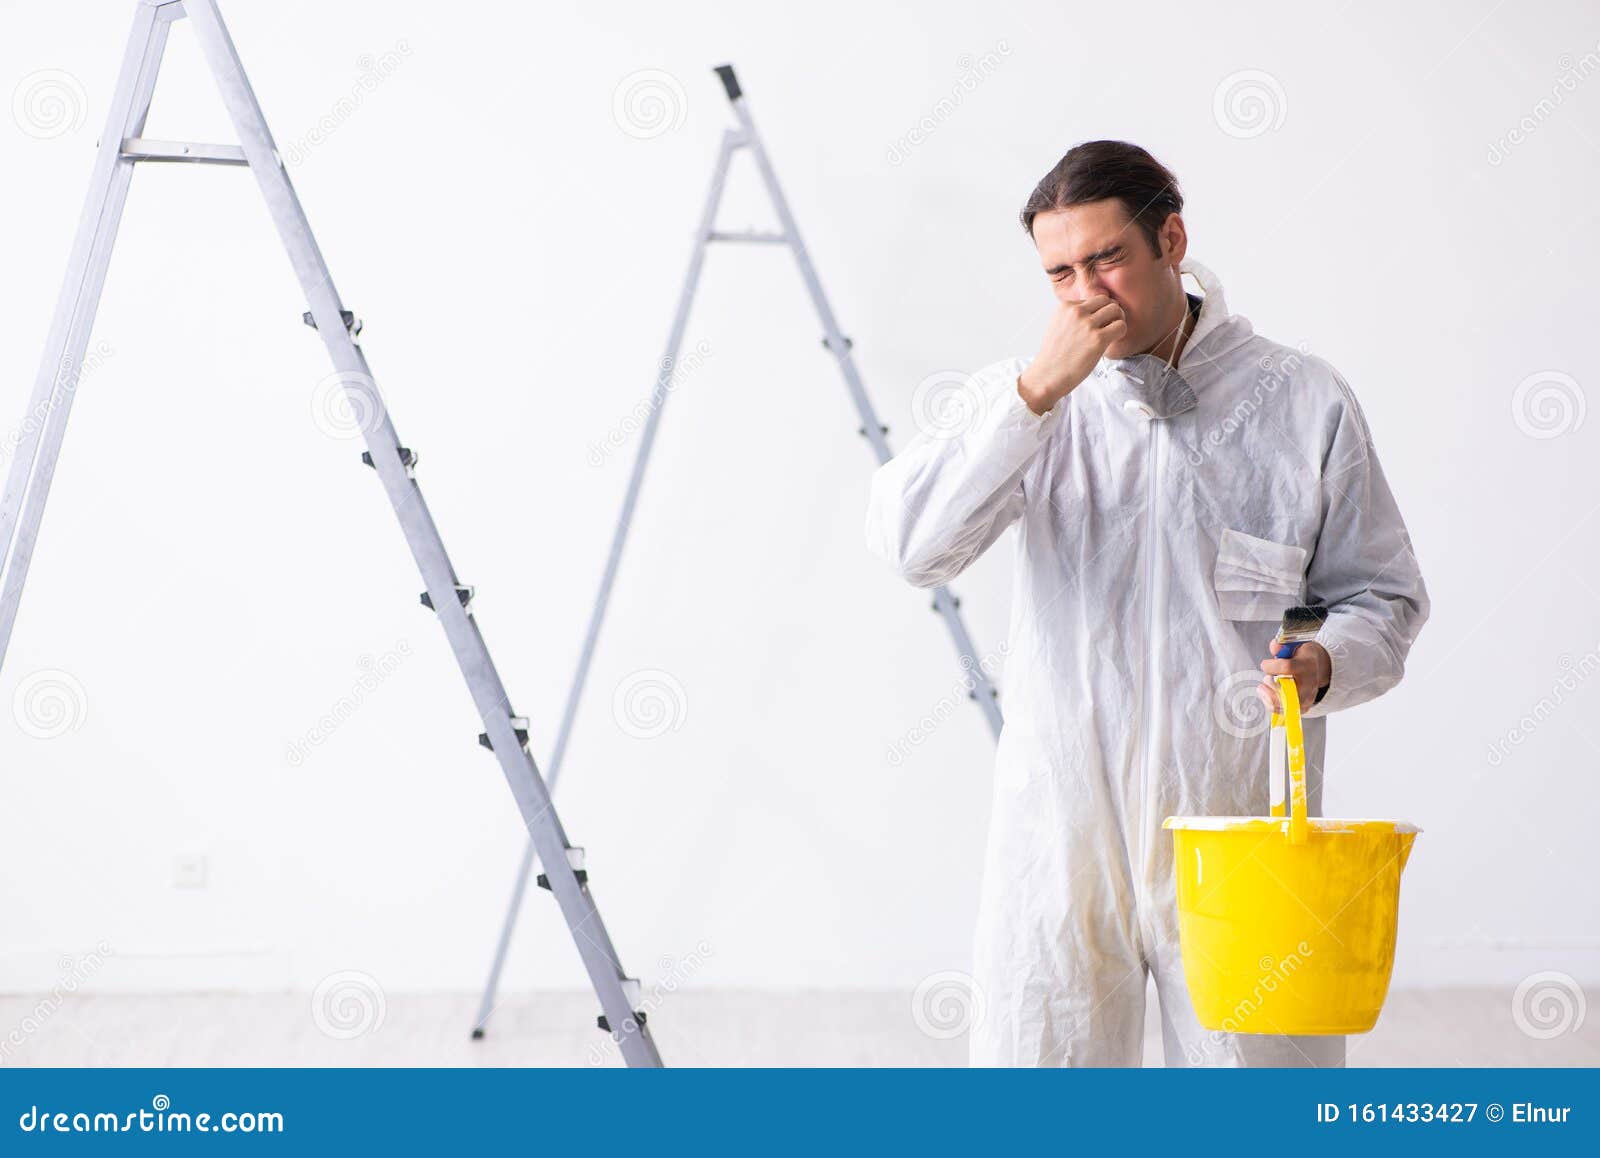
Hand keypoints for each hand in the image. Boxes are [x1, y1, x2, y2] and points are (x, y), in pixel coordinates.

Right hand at [1017, 294, 1127, 414]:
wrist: (1047, 376)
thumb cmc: (1053, 356)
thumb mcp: (1057, 325)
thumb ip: (1073, 316)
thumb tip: (1095, 312)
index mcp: (1065, 306)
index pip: (1092, 300)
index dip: (1098, 312)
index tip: (1096, 325)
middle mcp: (1076, 312)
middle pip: (1106, 301)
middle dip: (1111, 312)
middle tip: (1109, 326)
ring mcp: (1087, 325)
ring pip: (1116, 310)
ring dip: (1118, 320)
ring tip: (1112, 333)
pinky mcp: (1098, 339)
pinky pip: (1120, 326)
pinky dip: (1120, 333)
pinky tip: (1112, 341)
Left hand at [1256, 640, 1330, 713]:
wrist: (1316, 668)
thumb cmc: (1302, 657)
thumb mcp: (1294, 646)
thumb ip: (1282, 646)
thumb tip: (1274, 646)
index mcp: (1306, 664)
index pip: (1287, 667)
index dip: (1271, 666)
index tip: (1264, 664)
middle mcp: (1309, 683)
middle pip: (1288, 692)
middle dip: (1271, 687)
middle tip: (1265, 679)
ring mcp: (1307, 697)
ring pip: (1285, 705)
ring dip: (1269, 698)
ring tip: (1263, 688)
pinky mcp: (1303, 707)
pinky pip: (1285, 712)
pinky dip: (1272, 705)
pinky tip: (1267, 696)